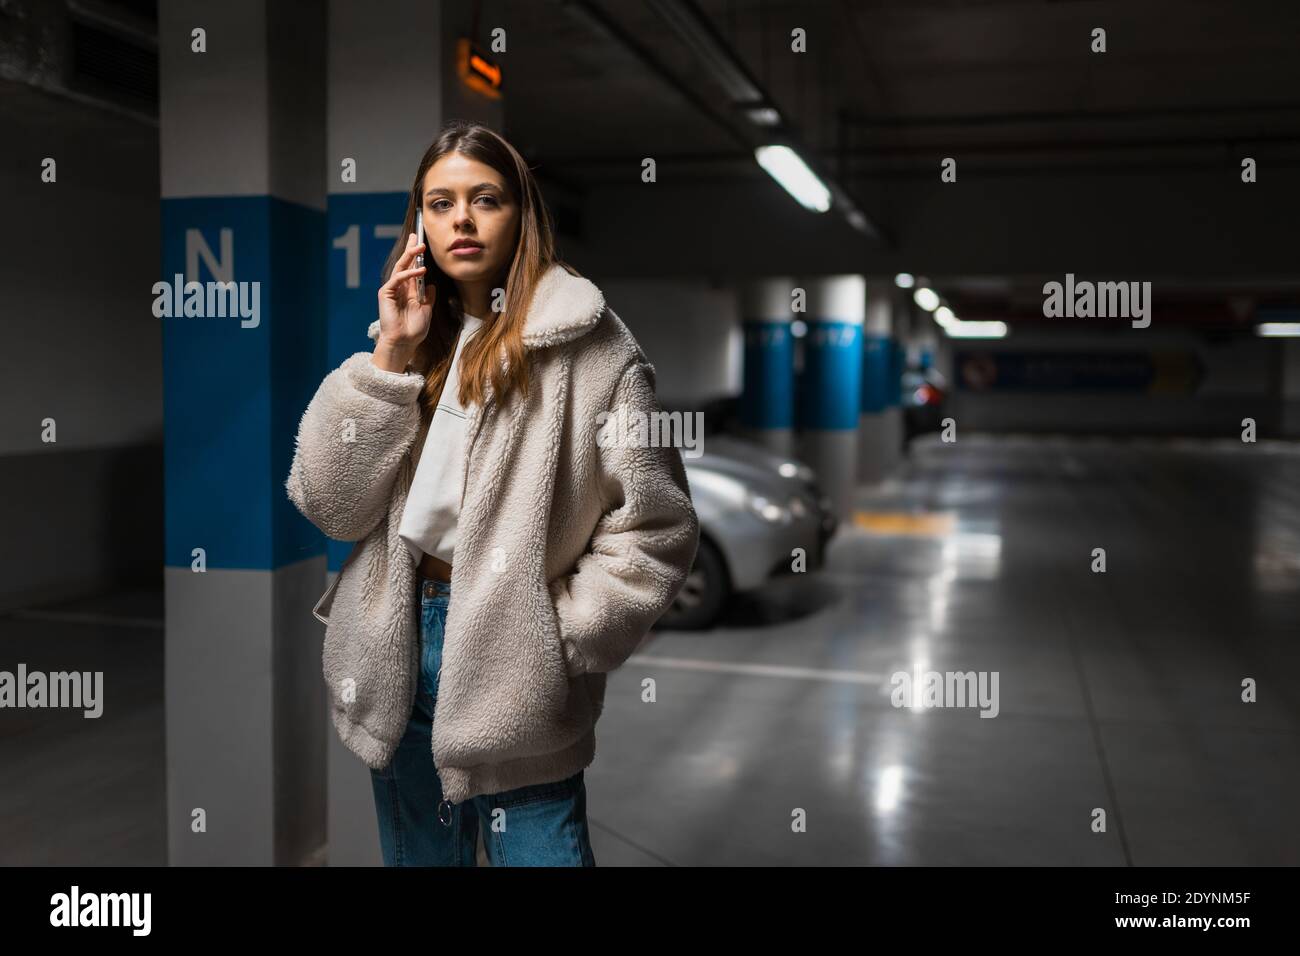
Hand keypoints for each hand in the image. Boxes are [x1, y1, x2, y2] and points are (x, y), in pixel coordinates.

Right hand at [376, 231, 434, 356]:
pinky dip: (408, 274)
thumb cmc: (414, 329)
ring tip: (420, 247)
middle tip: (417, 237)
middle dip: (411, 250)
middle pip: (405, 264)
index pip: (412, 269)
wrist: (404, 342)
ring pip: (400, 268)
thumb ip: (428, 297)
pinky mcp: (386, 294)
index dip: (416, 256)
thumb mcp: (427, 310)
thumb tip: (431, 284)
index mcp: (408, 291)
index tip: (421, 243)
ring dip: (410, 256)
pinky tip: (420, 271)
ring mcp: (392, 290)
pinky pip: (397, 279)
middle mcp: (399, 288)